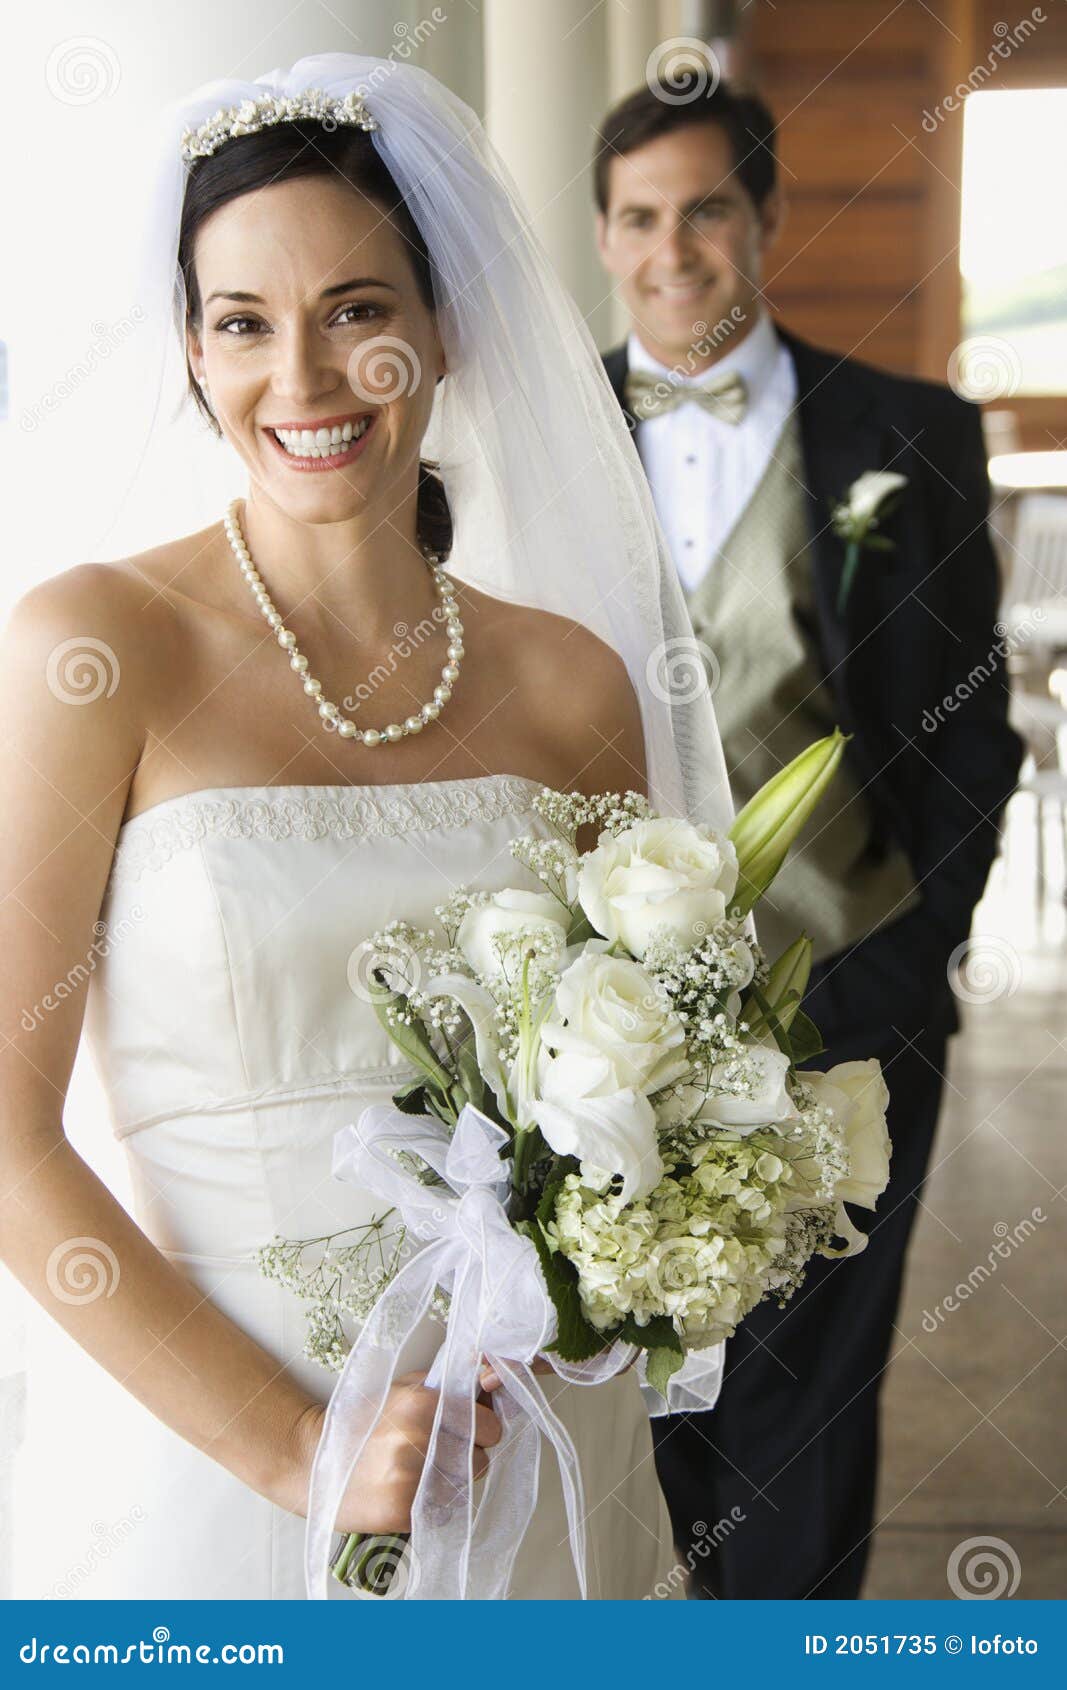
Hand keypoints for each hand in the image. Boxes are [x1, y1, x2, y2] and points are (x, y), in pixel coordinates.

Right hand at [289, 1367, 504, 1534]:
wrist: (311, 1459)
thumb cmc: (364, 1419)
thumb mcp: (404, 1387)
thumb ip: (450, 1384)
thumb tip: (493, 1378)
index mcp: (423, 1403)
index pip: (489, 1424)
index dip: (483, 1427)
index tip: (471, 1429)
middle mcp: (419, 1440)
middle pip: (481, 1458)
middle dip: (469, 1455)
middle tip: (440, 1451)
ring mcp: (410, 1478)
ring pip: (464, 1486)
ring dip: (451, 1481)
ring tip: (419, 1470)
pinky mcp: (402, 1512)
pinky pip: (444, 1510)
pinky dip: (432, 1503)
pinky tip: (407, 1489)